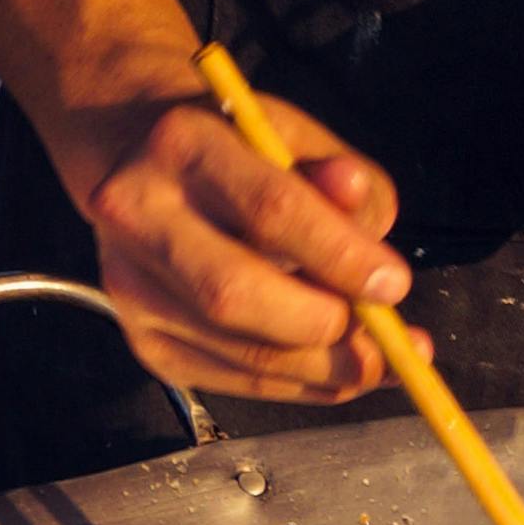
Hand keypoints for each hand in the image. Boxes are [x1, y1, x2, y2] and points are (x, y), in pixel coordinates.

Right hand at [61, 81, 429, 407]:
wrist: (136, 159)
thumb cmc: (237, 150)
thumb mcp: (296, 139)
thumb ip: (343, 179)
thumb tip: (371, 224)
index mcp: (184, 144)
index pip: (268, 210)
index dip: (338, 255)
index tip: (394, 285)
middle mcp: (138, 213)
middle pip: (234, 292)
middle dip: (323, 325)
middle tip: (387, 338)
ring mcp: (129, 283)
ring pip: (234, 348)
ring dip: (321, 368)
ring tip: (380, 363)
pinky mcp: (141, 338)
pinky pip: (230, 379)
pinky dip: (295, 385)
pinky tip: (337, 375)